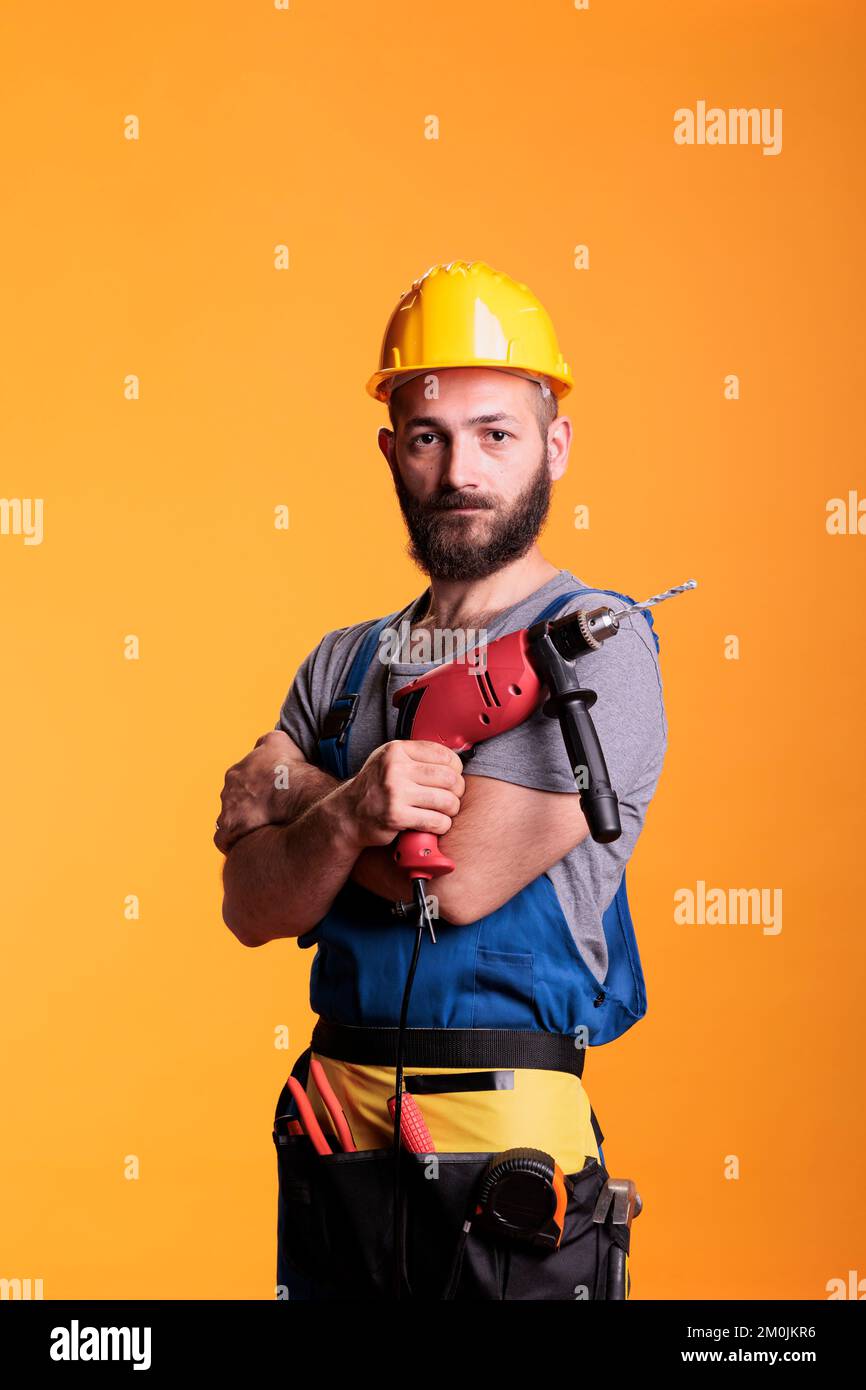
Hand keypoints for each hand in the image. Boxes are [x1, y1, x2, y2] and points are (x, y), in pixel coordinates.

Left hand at [214, 730, 298, 854]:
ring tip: (266, 832)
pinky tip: (256, 844)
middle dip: (250, 808)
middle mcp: (227, 790)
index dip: (257, 792)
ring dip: (245, 826)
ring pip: (232, 821)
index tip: (270, 798)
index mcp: (237, 772)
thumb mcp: (280, 742)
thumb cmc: (292, 769)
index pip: (242, 783)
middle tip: (271, 815)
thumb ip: (266, 741)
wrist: (297, 794)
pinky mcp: (230, 832)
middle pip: (235, 802)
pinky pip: (227, 841)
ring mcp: (227, 811)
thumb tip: (263, 744)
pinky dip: (238, 843)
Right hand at [340, 740, 465, 848]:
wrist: (348, 814)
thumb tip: (455, 758)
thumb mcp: (388, 760)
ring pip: (446, 800)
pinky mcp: (396, 815)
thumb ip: (416, 756)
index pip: (443, 754)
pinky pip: (435, 820)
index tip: (453, 777)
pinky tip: (435, 823)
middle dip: (457, 791)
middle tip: (452, 797)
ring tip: (444, 811)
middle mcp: (395, 768)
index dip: (456, 768)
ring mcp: (395, 792)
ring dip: (451, 809)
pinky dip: (442, 825)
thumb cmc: (373, 787)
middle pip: (449, 778)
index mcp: (396, 751)